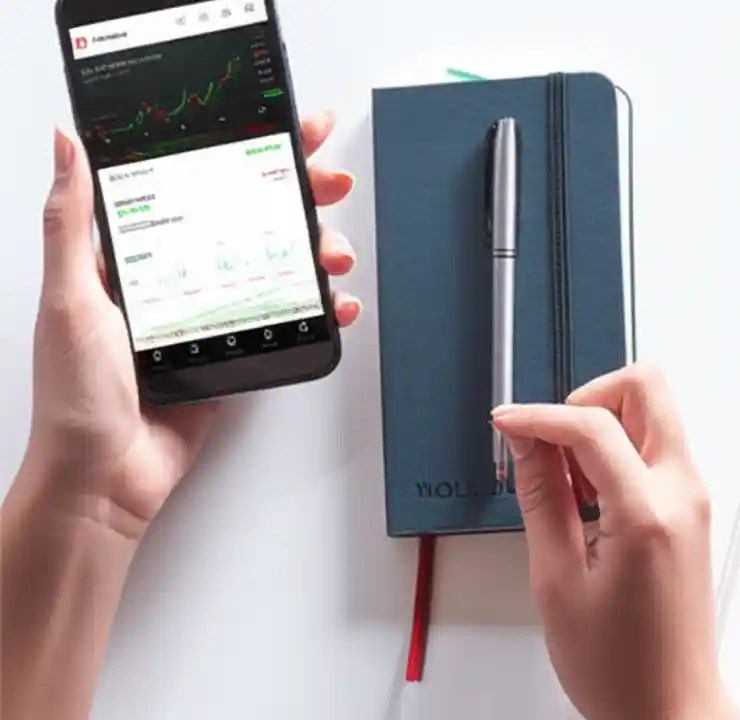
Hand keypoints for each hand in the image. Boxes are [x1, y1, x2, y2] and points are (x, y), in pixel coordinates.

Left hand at [20, 115, 360, 538]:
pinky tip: (338, 303)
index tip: (281, 130)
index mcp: (134, 254)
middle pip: (247, 220)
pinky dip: (321, 310)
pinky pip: (286, 320)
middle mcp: (175, 277)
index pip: (194, 185)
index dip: (240, 153)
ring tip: (333, 252)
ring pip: (275, 265)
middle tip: (329, 184)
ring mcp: (209, 315)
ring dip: (316, 252)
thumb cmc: (75, 395)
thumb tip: (66, 144)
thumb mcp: (69, 296)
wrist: (105, 477)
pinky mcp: (233, 353)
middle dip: (296, 196)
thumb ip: (70, 222)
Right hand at [491, 365, 736, 719]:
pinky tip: (586, 499)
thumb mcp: (557, 580)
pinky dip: (618, 451)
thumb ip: (540, 499)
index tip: (507, 425)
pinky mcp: (690, 510)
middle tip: (550, 443)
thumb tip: (526, 443)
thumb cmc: (619, 667)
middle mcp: (683, 494)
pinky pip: (656, 448)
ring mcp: (693, 499)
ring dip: (604, 426)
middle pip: (646, 388)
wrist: (670, 708)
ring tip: (565, 486)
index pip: (593, 425)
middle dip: (589, 398)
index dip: (540, 416)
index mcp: (649, 513)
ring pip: (653, 413)